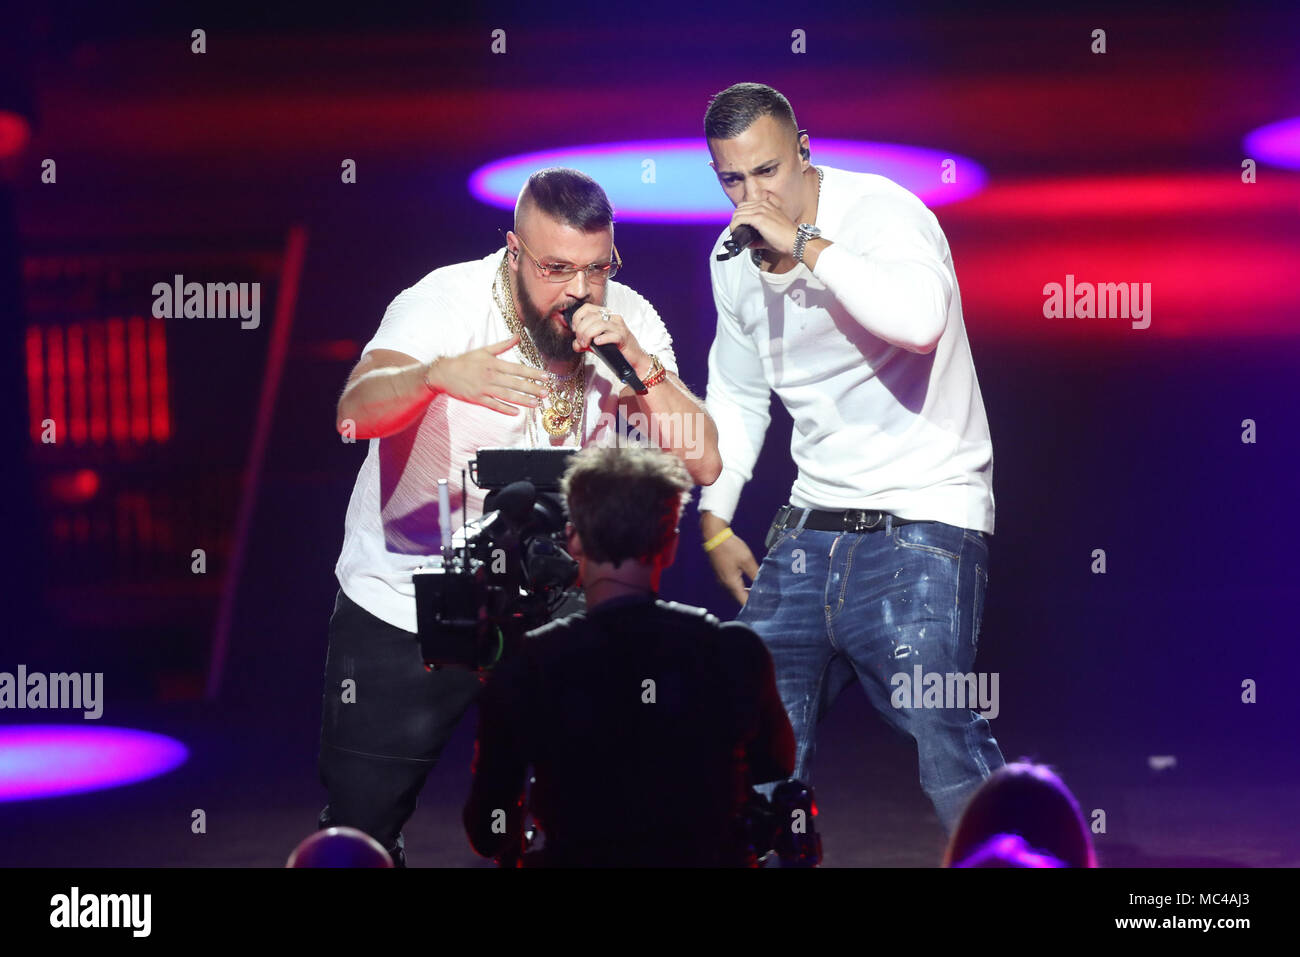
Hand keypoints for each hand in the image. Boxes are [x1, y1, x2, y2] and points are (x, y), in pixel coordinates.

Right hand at [429, 334, 548, 415]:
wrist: (444, 373)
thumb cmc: (465, 361)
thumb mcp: (484, 350)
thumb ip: (503, 345)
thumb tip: (518, 336)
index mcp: (494, 363)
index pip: (518, 369)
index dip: (533, 373)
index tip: (546, 377)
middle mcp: (491, 376)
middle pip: (515, 383)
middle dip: (532, 388)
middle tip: (546, 392)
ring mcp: (484, 388)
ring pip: (507, 395)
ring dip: (522, 400)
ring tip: (536, 403)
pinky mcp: (477, 398)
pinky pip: (493, 404)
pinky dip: (505, 408)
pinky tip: (516, 412)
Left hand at [569, 304, 647, 372]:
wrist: (634, 358)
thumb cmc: (616, 349)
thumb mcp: (596, 344)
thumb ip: (584, 343)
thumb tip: (576, 344)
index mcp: (606, 315)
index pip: (587, 308)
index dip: (577, 318)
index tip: (574, 330)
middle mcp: (612, 318)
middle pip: (590, 317)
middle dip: (581, 330)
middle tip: (580, 341)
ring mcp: (619, 327)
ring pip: (598, 324)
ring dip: (588, 335)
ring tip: (586, 344)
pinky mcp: (623, 337)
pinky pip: (610, 335)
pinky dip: (601, 339)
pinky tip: (597, 343)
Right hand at [702, 513, 759, 605]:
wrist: (715, 536)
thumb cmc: (729, 547)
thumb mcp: (747, 560)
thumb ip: (755, 574)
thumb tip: (762, 585)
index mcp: (731, 583)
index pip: (743, 601)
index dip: (754, 604)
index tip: (763, 604)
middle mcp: (724, 584)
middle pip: (739, 597)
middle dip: (750, 598)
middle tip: (763, 597)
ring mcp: (721, 579)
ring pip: (735, 591)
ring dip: (745, 592)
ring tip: (758, 590)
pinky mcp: (721, 574)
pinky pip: (731, 584)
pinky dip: (740, 586)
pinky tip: (747, 582)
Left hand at [728, 198, 798, 259]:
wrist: (796, 241)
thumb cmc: (786, 238)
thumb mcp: (771, 233)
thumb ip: (758, 238)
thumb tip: (748, 243)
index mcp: (767, 205)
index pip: (746, 206)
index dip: (740, 216)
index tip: (739, 227)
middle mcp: (763, 205)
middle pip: (740, 208)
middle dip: (735, 219)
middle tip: (736, 231)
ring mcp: (761, 210)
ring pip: (738, 213)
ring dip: (733, 223)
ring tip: (735, 233)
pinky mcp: (759, 218)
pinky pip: (739, 219)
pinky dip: (734, 226)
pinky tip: (735, 232)